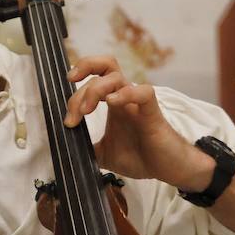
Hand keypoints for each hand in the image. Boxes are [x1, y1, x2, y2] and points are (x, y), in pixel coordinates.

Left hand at [63, 55, 211, 191]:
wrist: (167, 169)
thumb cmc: (141, 157)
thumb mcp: (104, 154)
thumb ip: (87, 147)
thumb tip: (67, 148)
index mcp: (113, 102)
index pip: (93, 78)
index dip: (75, 92)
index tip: (67, 117)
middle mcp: (124, 97)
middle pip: (105, 65)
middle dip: (83, 73)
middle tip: (72, 100)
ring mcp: (137, 102)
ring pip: (117, 76)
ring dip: (95, 89)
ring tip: (85, 111)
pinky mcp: (152, 111)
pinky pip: (143, 91)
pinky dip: (125, 93)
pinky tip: (112, 103)